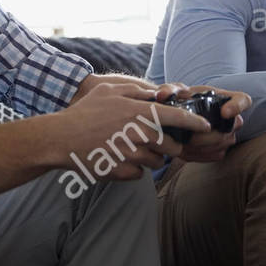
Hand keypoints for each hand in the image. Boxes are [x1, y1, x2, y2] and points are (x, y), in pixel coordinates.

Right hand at [58, 81, 209, 178]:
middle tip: (150, 141)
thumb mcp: (109, 91)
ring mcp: (131, 156)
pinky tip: (117, 159)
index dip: (195, 122)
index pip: (177, 117)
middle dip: (168, 146)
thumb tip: (158, 94)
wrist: (60, 139)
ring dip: (150, 158)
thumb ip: (137, 91)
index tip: (205, 127)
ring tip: (129, 149)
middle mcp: (139, 134)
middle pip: (172, 146)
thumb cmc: (84, 113)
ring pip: (157, 162)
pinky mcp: (123, 173)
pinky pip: (139, 174)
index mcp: (138, 113)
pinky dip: (133, 169)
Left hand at [153, 83, 249, 162]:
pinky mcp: (220, 149)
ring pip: (224, 143)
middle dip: (209, 134)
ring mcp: (228, 134)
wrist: (179, 117)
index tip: (224, 112)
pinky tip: (185, 151)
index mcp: (224, 98)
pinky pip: (216, 155)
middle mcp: (231, 117)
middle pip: (231, 127)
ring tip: (184, 144)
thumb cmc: (182, 99)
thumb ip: (169, 90)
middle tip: (189, 137)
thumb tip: (161, 95)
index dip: (237, 106)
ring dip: (204, 146)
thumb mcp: (175, 91)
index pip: (243, 100)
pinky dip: (200, 155)